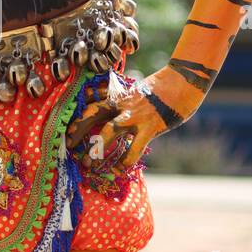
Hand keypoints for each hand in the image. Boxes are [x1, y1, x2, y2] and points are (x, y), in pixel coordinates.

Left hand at [66, 67, 190, 172]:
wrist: (184, 81)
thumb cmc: (163, 89)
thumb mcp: (139, 91)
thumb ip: (126, 103)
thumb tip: (117, 116)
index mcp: (119, 95)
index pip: (92, 103)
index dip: (78, 116)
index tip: (66, 129)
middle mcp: (123, 104)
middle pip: (93, 115)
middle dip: (78, 131)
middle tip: (67, 146)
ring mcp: (136, 115)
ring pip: (109, 131)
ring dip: (96, 149)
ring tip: (88, 165)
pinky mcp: (150, 126)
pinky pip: (134, 148)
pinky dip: (125, 161)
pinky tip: (119, 170)